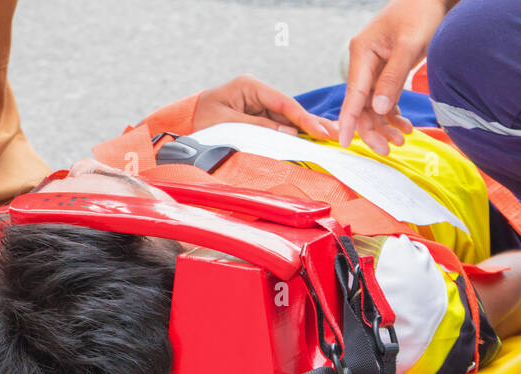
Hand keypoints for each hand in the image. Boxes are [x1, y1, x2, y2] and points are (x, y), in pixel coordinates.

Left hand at [194, 74, 337, 138]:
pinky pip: (280, 127)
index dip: (303, 119)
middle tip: (337, 133)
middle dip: (313, 123)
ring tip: (332, 137)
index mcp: (250, 86)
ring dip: (308, 130)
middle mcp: (258, 93)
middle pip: (290, 111)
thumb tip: (289, 135)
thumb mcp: (228, 123)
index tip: (320, 132)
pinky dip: (295, 134)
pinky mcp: (259, 117)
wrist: (183, 121)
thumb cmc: (200, 119)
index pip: (283, 104)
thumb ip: (259, 128)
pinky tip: (313, 139)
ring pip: (288, 120)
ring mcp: (259, 104)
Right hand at [338, 0, 453, 153]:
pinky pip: (384, 99)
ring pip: (372, 106)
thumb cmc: (420, 13)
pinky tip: (404, 127)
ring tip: (402, 140)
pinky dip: (393, 115)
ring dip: (385, 125)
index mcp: (362, 53)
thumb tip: (378, 109)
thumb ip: (393, 78)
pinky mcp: (385, 72)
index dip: (348, 121)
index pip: (353, 94)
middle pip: (361, 105)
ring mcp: (374, 68)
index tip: (344, 143)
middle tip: (388, 151)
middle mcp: (364, 62)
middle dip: (372, 129)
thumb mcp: (410, 45)